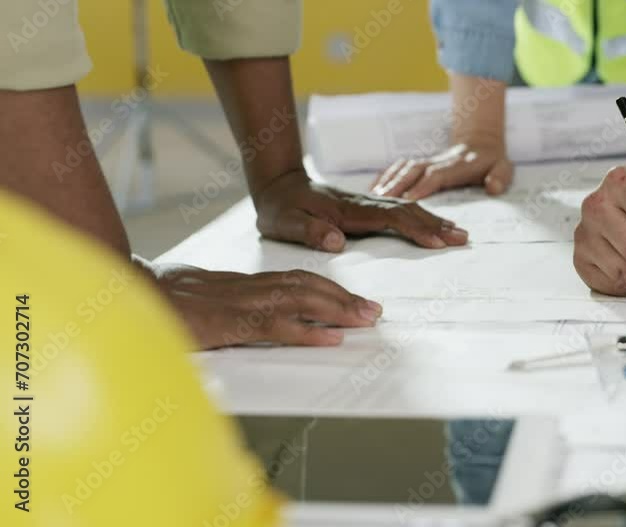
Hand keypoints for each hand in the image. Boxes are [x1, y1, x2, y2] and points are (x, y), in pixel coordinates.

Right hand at [153, 264, 382, 348]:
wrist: (126, 290)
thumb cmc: (158, 298)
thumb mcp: (199, 298)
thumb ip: (224, 304)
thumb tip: (239, 316)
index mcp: (242, 283)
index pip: (294, 280)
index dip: (326, 288)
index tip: (351, 299)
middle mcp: (247, 288)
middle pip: (307, 287)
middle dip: (344, 299)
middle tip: (374, 311)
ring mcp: (240, 303)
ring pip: (300, 301)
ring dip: (338, 310)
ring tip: (365, 320)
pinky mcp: (230, 323)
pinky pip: (277, 326)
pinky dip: (308, 331)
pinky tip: (331, 338)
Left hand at [253, 169, 467, 250]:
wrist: (278, 184)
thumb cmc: (280, 209)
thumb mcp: (284, 223)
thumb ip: (309, 231)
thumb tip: (336, 241)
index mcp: (347, 211)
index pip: (389, 218)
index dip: (414, 229)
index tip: (435, 242)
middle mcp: (363, 204)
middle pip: (408, 211)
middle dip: (436, 225)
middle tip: (463, 238)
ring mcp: (368, 203)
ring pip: (408, 209)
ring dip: (434, 220)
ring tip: (458, 233)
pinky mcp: (368, 206)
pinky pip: (401, 210)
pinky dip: (422, 217)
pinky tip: (434, 225)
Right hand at [370, 143, 513, 199]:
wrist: (482, 142)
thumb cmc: (492, 162)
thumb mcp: (504, 169)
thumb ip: (500, 177)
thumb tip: (493, 186)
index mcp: (456, 165)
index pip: (436, 175)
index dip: (422, 186)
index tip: (409, 199)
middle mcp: (437, 161)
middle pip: (412, 171)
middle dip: (396, 185)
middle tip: (379, 202)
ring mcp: (426, 162)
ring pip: (402, 169)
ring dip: (386, 182)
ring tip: (370, 198)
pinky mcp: (419, 165)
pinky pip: (397, 168)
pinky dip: (384, 177)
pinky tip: (372, 189)